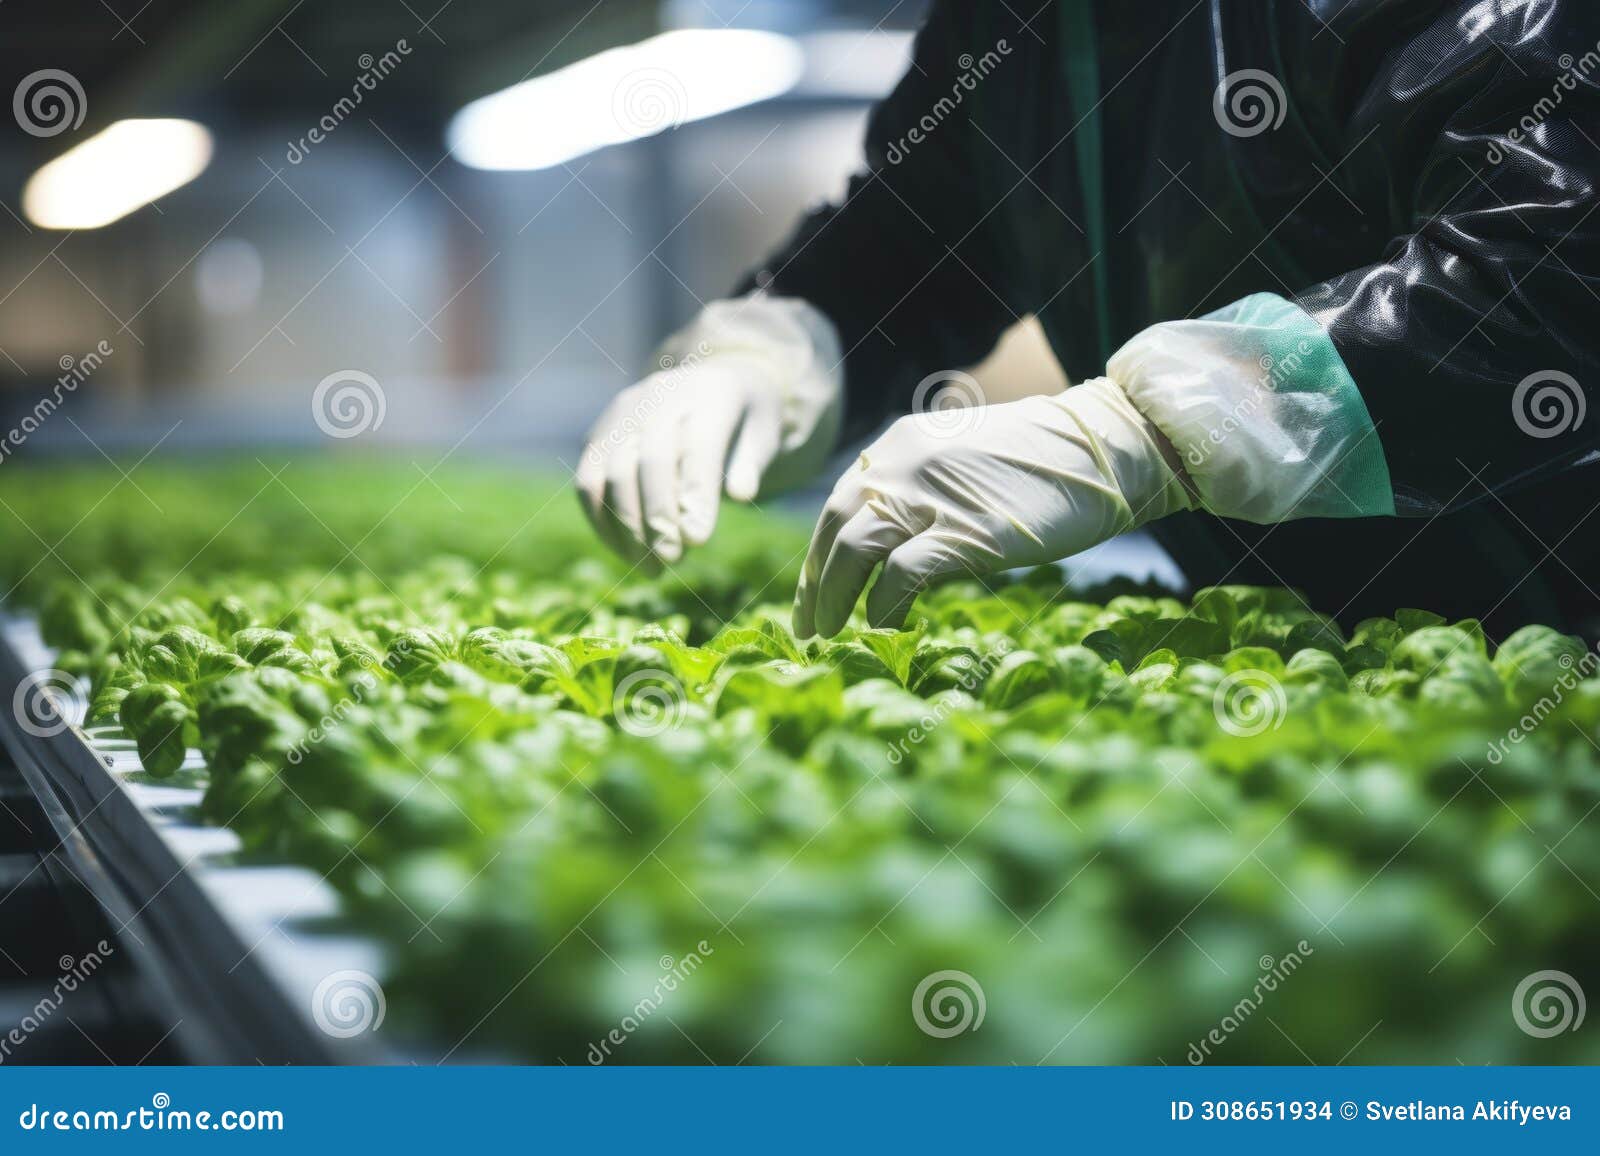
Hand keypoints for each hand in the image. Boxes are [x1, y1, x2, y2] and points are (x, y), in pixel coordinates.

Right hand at [576, 296, 842, 565]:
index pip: (699, 445)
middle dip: (656, 516)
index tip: (698, 541)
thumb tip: (740, 495)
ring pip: (609, 473)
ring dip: (625, 528)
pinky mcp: (600, 433)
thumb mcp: (763, 440)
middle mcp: (662, 395)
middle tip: (669, 562)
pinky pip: (589, 482)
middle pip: (648, 459)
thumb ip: (750, 466)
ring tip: (650, 568)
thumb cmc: (744, 427)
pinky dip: (603, 523)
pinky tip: (626, 553)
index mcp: (712, 393)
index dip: (696, 494)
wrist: (712, 390)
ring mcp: (625, 412)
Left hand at [792, 377, 1193, 636]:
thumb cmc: (1038, 465)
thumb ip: (917, 491)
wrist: (1102, 449)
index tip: (810, 596)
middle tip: (808, 627)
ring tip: (832, 633)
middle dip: (815, 584)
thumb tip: (884, 547)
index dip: (818, 557)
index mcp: (898, 446)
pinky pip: (900, 573)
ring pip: (855, 549)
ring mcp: (933, 495)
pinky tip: (884, 626)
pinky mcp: (967, 530)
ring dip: (835, 598)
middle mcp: (904, 463)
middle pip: (835, 528)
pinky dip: (883, 605)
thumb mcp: (960, 463)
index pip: (838, 505)